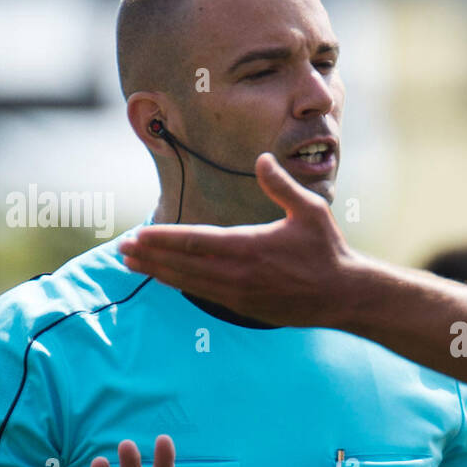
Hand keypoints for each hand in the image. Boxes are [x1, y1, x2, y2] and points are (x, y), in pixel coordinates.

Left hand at [118, 153, 354, 326]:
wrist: (344, 296)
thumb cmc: (328, 251)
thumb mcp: (310, 210)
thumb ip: (280, 185)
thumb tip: (260, 159)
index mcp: (249, 247)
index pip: (193, 241)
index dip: (161, 239)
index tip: (137, 235)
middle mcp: (238, 273)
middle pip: (182, 264)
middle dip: (150, 256)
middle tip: (122, 250)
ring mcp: (239, 294)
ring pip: (188, 282)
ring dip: (158, 272)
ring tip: (133, 264)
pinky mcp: (245, 307)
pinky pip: (204, 294)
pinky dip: (181, 285)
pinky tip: (167, 278)